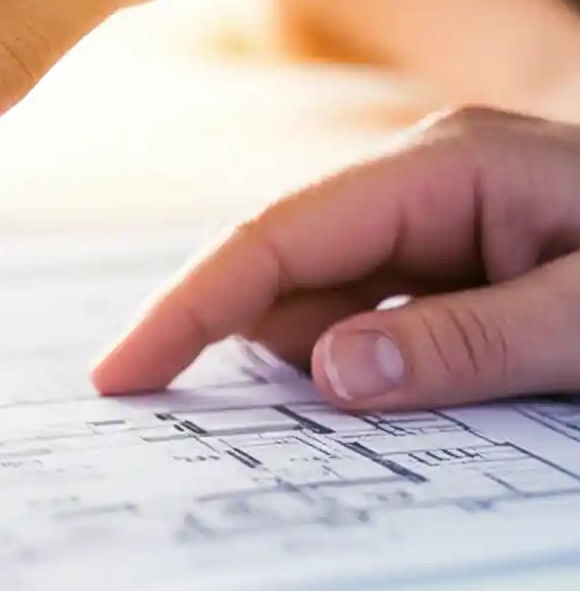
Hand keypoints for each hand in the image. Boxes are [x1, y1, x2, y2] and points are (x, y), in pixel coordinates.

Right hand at [93, 107, 579, 409]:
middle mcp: (419, 181)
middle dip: (254, 346)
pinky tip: (414, 386)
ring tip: (434, 392)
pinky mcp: (440, 258)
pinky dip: (361, 366)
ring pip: (317, 299)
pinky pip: (360, 314)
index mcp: (444, 167)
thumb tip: (329, 375)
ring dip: (326, 367)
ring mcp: (428, 220)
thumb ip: (466, 343)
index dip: (188, 308)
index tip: (123, 375)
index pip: (277, 237)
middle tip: (241, 424)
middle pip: (283, 268)